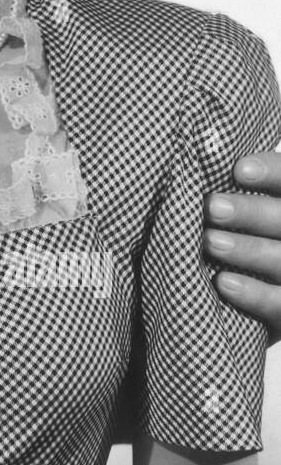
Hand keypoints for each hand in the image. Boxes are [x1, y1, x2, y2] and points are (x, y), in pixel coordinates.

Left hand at [205, 152, 280, 344]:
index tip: (238, 169)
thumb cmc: (240, 240)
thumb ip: (232, 192)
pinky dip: (254, 293)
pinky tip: (223, 283)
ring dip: (246, 250)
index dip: (271, 172)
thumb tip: (193, 161)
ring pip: (280, 259)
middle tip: (212, 207)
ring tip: (210, 242)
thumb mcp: (241, 214)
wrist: (256, 297)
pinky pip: (279, 303)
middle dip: (249, 212)